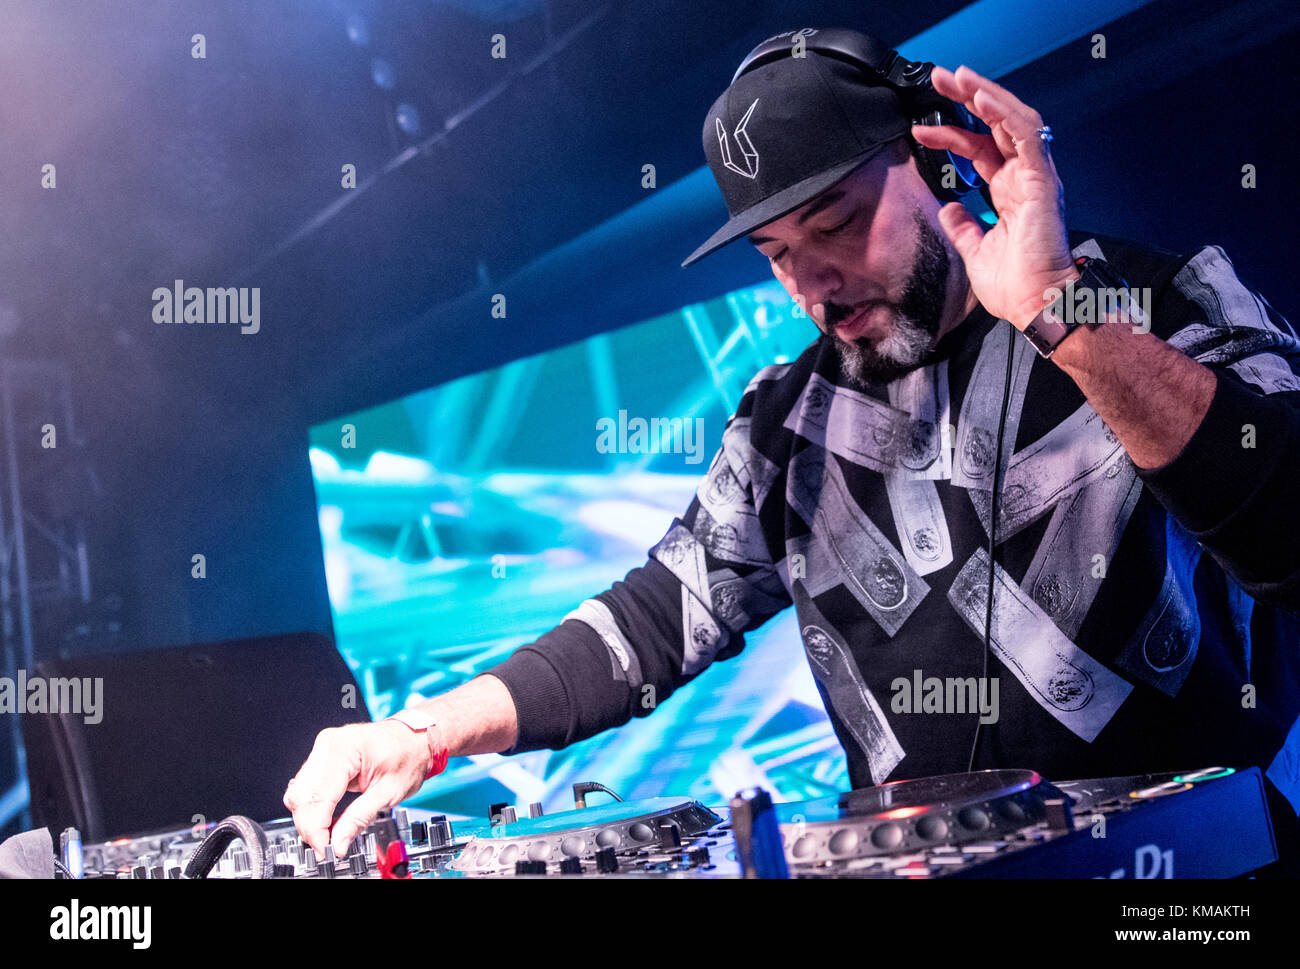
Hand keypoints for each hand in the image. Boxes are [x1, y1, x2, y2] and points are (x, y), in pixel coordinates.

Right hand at [283, 719, 433, 859]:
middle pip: (302, 796)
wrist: (415, 739)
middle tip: (327, 848)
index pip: (318, 797)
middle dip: (310, 827)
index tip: (326, 851)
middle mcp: (328, 745)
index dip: (317, 829)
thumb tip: (338, 844)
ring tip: (328, 836)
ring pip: (299, 793)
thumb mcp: (389, 793)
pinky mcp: (323, 756)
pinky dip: (313, 807)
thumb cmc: (408, 756)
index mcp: (345, 748)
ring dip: (309, 818)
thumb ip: (359, 818)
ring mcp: (323, 749)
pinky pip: (307, 787)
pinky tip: (327, 819)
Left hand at [911, 65, 1079, 329]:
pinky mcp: (1042, 180)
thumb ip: (963, 227)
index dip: (951, 136)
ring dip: (985, 95)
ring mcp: (1035, 177)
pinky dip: (1003, 113)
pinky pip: (1025, 135)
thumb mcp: (975, 251)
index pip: (980, 150)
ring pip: (1012, 120)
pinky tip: (981, 98)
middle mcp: (1024, 179)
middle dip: (967, 99)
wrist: (1036, 305)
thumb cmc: (1015, 286)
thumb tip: (950, 208)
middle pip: (995, 125)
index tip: (918, 132)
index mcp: (1010, 192)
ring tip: (957, 78)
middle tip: (939, 78)